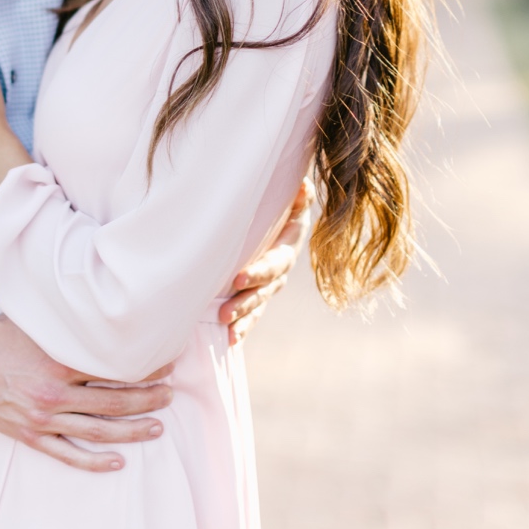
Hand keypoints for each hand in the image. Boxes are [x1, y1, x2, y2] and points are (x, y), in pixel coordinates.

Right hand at [0, 290, 173, 472]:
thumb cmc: (0, 334)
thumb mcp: (36, 319)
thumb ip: (68, 316)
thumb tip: (101, 293)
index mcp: (58, 360)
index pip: (113, 368)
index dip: (145, 368)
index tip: (168, 363)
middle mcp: (53, 392)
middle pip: (113, 403)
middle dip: (148, 400)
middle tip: (171, 396)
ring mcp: (42, 417)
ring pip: (97, 431)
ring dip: (132, 431)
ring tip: (158, 427)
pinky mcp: (30, 435)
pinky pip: (68, 454)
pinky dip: (95, 462)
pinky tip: (118, 463)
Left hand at [218, 176, 313, 345]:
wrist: (284, 226)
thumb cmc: (285, 210)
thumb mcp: (294, 203)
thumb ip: (300, 197)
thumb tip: (303, 186)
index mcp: (286, 251)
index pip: (273, 265)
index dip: (258, 273)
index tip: (238, 280)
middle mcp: (279, 274)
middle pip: (262, 292)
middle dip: (244, 303)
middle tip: (224, 312)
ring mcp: (269, 288)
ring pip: (256, 308)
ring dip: (242, 320)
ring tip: (226, 329)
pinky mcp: (259, 296)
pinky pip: (253, 317)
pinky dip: (243, 329)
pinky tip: (230, 342)